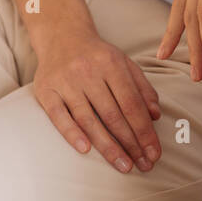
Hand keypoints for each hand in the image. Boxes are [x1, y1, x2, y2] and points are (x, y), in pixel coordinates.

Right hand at [33, 26, 162, 173]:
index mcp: (111, 64)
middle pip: (113, 114)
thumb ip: (142, 88)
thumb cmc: (98, 55)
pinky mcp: (45, 90)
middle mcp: (88, 72)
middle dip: (131, 143)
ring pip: (88, 119)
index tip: (154, 152)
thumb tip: (156, 115)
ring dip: (107, 146)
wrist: (62, 35)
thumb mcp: (124, 63)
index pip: (132, 104)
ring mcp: (65, 82)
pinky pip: (58, 116)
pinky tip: (85, 150)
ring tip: (123, 165)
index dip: (145, 130)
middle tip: (144, 165)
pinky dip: (71, 133)